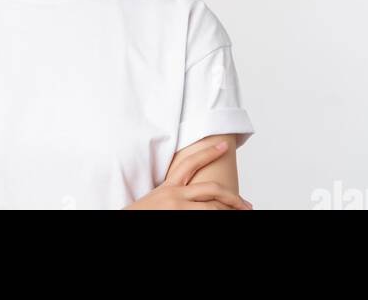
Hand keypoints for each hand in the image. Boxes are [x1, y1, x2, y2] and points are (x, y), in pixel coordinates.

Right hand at [125, 140, 252, 209]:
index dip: (208, 152)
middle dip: (232, 196)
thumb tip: (193, 197)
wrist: (121, 221)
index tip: (224, 145)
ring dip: (227, 211)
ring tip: (240, 213)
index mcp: (167, 188)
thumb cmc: (139, 214)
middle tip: (245, 204)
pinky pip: (203, 216)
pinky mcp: (177, 217)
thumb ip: (173, 194)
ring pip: (212, 208)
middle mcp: (173, 195)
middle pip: (210, 188)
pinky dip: (215, 216)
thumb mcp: (156, 200)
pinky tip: (224, 217)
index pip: (189, 164)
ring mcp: (176, 208)